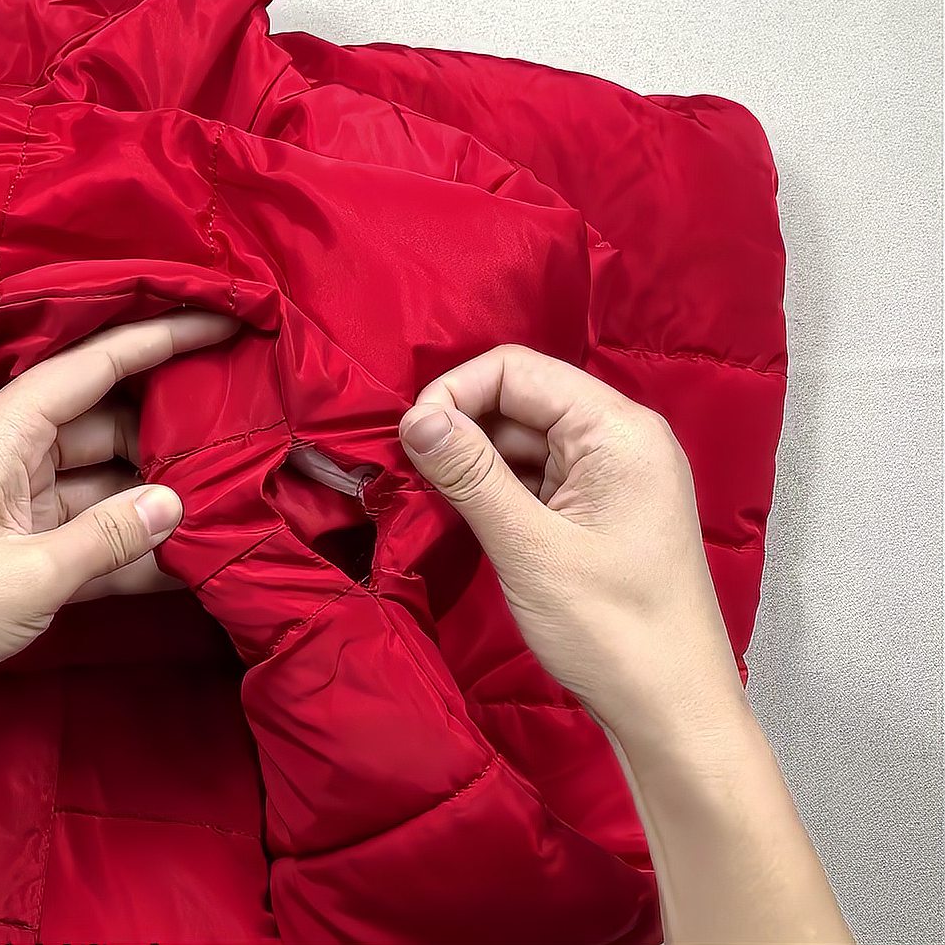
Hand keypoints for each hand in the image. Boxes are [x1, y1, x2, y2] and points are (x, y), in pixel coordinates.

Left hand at [0, 311, 237, 728]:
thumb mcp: (29, 573)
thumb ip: (109, 536)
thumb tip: (177, 503)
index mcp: (4, 434)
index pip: (94, 365)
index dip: (160, 338)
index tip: (224, 321)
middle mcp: (16, 457)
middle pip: (111, 422)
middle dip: (173, 426)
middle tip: (248, 431)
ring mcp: (24, 506)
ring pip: (111, 482)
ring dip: (162, 494)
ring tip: (236, 497)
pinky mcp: (30, 554)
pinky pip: (97, 535)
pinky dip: (136, 547)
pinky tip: (192, 559)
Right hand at [398, 344, 745, 739]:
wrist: (671, 711)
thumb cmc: (612, 630)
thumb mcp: (528, 547)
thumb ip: (470, 474)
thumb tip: (415, 418)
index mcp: (618, 430)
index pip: (518, 370)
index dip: (455, 394)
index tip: (409, 442)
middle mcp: (622, 438)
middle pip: (521, 400)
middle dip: (461, 429)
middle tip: (413, 478)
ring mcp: (615, 476)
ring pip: (524, 441)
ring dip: (475, 464)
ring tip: (435, 504)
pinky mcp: (603, 511)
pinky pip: (538, 477)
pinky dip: (498, 491)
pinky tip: (469, 520)